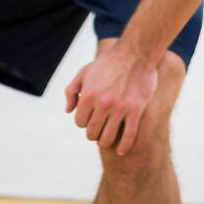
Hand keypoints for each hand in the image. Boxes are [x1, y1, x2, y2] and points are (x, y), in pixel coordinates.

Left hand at [64, 37, 158, 155]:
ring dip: (105, 141)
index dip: (83, 121)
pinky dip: (124, 147)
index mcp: (88, 95)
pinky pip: (129, 136)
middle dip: (92, 132)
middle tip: (97, 129)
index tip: (89, 118)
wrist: (135, 53)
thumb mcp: (84, 71)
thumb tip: (68, 111)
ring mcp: (120, 109)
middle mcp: (103, 104)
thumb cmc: (108, 62)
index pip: (79, 122)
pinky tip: (121, 151)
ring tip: (107, 137)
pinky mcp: (135, 111)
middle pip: (92, 133)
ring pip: (108, 138)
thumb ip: (72, 91)